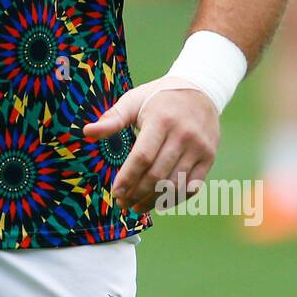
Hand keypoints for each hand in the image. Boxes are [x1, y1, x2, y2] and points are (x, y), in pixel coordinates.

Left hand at [83, 77, 219, 213]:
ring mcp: (199, 147)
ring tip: (136, 207)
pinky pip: (192, 185)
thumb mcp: (134, 100)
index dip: (128, 177)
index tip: (115, 191)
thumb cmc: (158, 97)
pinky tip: (159, 203)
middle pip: (158, 174)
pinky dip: (175, 199)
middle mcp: (183, 135)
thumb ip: (112, 118)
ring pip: (174, 184)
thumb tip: (87, 132)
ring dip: (153, 200)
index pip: (143, 156)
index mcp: (161, 120)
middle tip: (122, 203)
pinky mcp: (209, 157)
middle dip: (137, 193)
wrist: (200, 89)